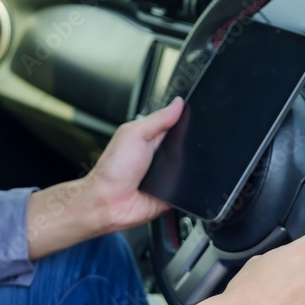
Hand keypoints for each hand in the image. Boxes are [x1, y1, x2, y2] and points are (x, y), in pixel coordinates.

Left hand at [26, 98, 183, 260]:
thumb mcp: (133, 134)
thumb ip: (156, 119)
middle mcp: (161, 155)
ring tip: (181, 165)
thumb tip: (177, 103)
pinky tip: (185, 182)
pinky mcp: (173, 193)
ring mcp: (167, 174)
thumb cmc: (113, 169)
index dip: (187, 118)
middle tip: (188, 144)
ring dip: (192, 165)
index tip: (197, 113)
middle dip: (192, 143)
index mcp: (151, 137)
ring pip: (191, 166)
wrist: (107, 201)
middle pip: (187, 144)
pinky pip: (189, 188)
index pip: (176, 123)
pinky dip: (191, 186)